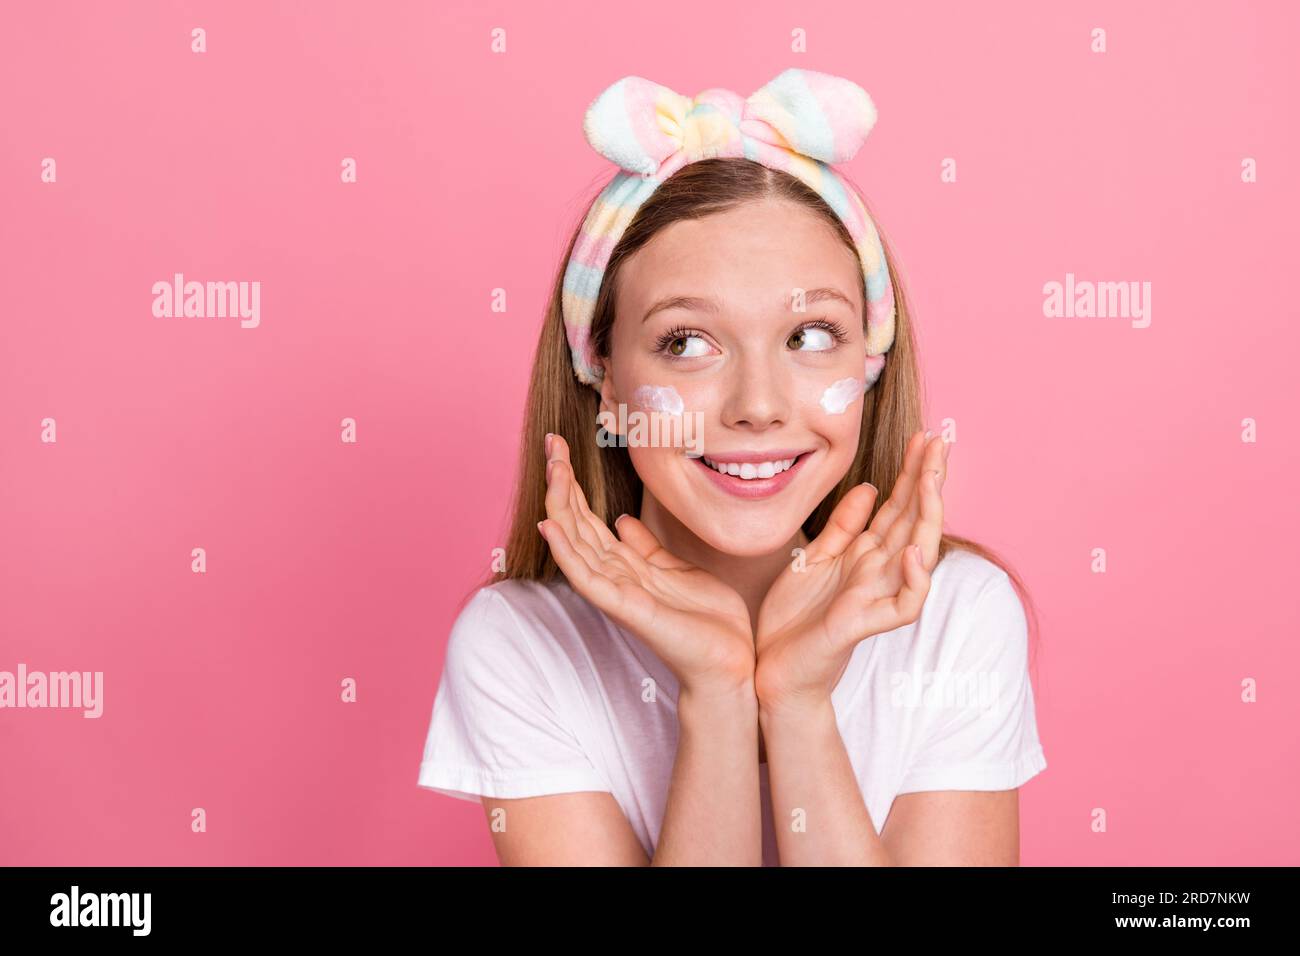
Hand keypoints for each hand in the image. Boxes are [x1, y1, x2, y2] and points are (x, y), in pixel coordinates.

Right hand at [537, 433, 755, 695]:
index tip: (560, 446)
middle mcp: (614, 575)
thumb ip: (646, 547)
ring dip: (561, 504)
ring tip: (552, 469)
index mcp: (625, 564)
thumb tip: (621, 521)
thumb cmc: (707, 621)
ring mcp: (617, 592)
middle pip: (576, 522)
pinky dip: (566, 551)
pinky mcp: (627, 608)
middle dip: (563, 481)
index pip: (588, 517)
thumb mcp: (677, 569)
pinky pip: (588, 577)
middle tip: (551, 442)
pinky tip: (551, 525)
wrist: (729, 661)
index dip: (573, 482)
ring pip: (576, 543)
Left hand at [753, 430, 947, 713]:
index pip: (898, 505)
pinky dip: (915, 582)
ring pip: (917, 555)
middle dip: (928, 481)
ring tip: (933, 482)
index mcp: (866, 553)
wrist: (772, 670)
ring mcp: (874, 597)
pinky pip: (903, 606)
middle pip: (913, 520)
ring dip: (928, 519)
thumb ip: (844, 526)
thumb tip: (871, 486)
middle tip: (940, 442)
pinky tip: (915, 555)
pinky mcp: (862, 624)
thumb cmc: (794, 619)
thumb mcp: (814, 558)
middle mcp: (878, 572)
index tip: (926, 436)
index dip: (913, 472)